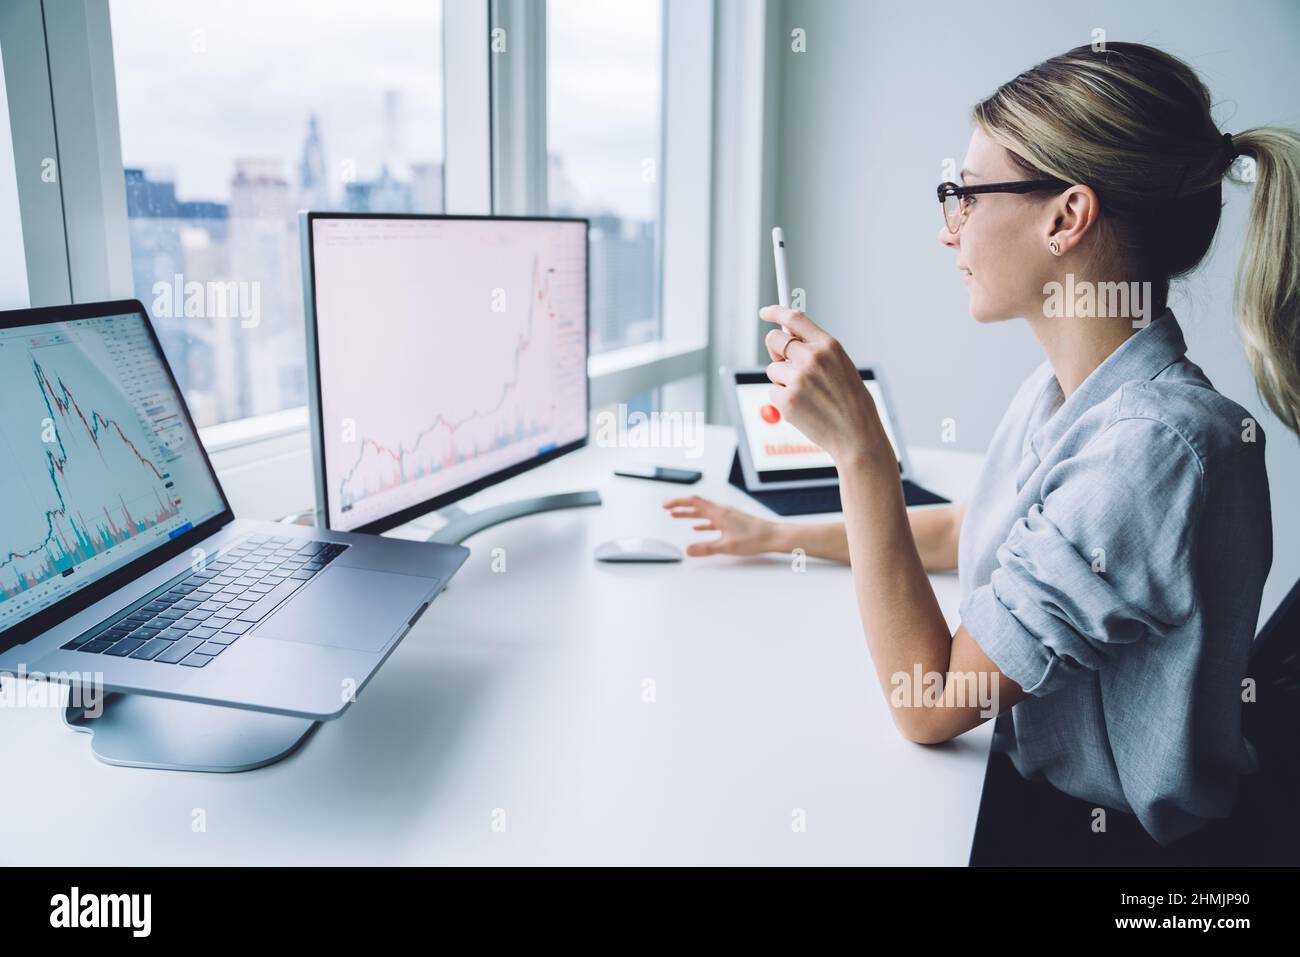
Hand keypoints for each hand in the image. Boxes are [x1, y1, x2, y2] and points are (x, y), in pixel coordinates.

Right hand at [662, 495, 780, 556]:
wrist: (774, 536)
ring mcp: (728, 516)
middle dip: (680, 507)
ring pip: (703, 512)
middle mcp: (722, 511)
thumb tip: (688, 550)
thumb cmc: (755, 538)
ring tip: (677, 516)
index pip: (694, 502)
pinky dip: (702, 523)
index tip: (666, 505)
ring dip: (689, 514)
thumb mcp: (727, 546)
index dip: (678, 502)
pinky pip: (712, 520)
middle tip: (667, 508)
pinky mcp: (732, 522)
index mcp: (719, 513)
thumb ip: (706, 548)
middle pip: (697, 505)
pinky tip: (698, 529)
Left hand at [760, 305, 890, 464]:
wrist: (857, 435)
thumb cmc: (851, 402)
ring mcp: (797, 379)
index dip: (776, 311)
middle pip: (774, 340)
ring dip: (783, 379)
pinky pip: (773, 391)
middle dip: (775, 350)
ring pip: (773, 369)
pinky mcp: (787, 399)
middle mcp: (812, 358)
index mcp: (828, 345)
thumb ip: (816, 351)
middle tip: (785, 363)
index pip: (795, 318)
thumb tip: (788, 341)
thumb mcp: (841, 365)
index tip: (765, 312)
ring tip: (807, 394)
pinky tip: (804, 407)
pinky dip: (784, 399)